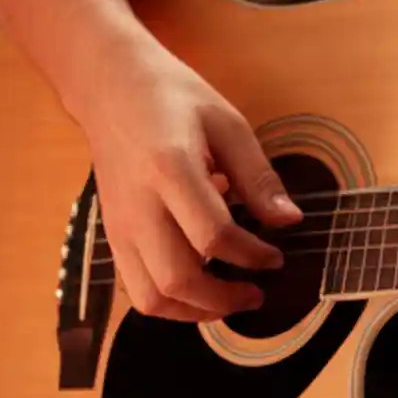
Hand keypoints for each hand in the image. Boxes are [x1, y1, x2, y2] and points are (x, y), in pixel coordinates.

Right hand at [76, 51, 303, 321]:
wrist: (108, 87)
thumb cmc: (171, 97)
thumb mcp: (227, 123)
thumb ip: (258, 176)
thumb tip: (290, 221)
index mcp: (169, 170)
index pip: (213, 235)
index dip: (251, 255)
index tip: (276, 256)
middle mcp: (138, 206)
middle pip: (177, 279)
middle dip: (224, 299)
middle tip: (257, 293)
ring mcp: (118, 225)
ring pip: (150, 297)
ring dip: (194, 311)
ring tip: (228, 301)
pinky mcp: (111, 234)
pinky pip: (136, 287)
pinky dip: (171, 301)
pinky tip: (200, 288)